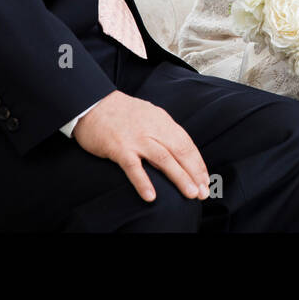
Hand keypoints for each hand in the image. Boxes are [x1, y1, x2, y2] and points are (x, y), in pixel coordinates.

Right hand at [73, 89, 210, 202]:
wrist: (92, 104)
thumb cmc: (121, 113)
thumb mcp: (149, 115)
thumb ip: (163, 131)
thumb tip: (179, 149)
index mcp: (162, 121)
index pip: (186, 143)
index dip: (198, 163)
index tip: (205, 179)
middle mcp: (153, 128)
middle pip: (180, 151)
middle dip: (194, 173)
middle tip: (203, 191)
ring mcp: (136, 138)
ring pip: (163, 158)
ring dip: (179, 177)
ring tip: (190, 193)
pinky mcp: (119, 147)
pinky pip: (133, 167)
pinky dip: (143, 181)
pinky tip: (151, 195)